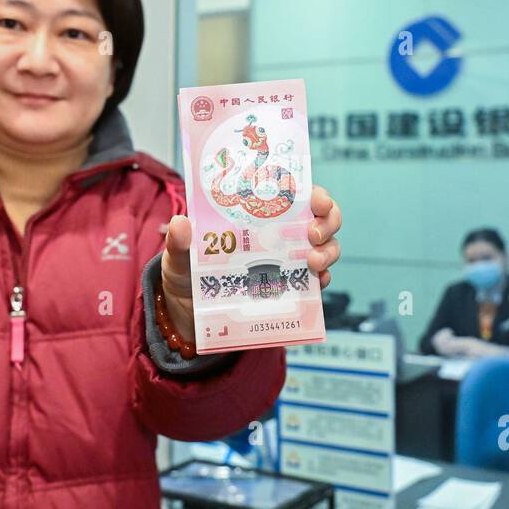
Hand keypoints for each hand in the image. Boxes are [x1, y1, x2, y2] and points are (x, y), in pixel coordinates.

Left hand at [159, 183, 343, 348]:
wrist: (190, 316)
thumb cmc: (187, 274)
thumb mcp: (179, 257)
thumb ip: (179, 242)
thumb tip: (180, 223)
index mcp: (257, 214)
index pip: (294, 193)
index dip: (313, 192)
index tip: (317, 199)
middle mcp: (280, 233)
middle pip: (321, 217)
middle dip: (328, 220)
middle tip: (313, 233)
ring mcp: (290, 261)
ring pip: (327, 247)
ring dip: (329, 251)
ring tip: (314, 262)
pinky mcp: (292, 288)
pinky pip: (318, 282)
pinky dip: (323, 280)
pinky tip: (317, 282)